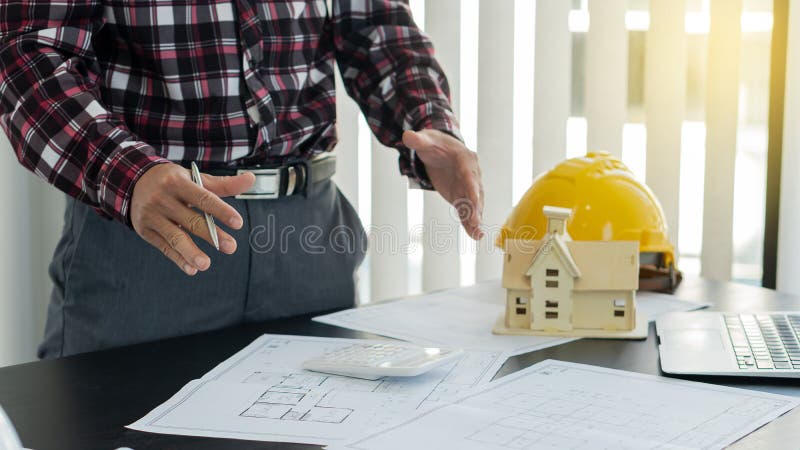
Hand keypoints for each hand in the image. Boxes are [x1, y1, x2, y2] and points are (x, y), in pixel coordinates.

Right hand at [130, 163, 254, 274]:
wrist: (133, 181)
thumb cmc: (174, 182)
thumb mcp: (195, 178)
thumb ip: (223, 184)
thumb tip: (251, 180)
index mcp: (178, 182)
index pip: (203, 198)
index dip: (221, 211)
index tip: (238, 223)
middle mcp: (162, 199)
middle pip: (191, 220)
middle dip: (212, 235)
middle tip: (231, 247)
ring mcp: (152, 215)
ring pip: (175, 236)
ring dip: (191, 252)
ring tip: (206, 264)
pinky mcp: (145, 230)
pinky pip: (164, 247)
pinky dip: (178, 259)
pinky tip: (192, 269)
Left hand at [402, 129, 483, 238]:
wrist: (440, 150)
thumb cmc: (434, 143)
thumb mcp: (425, 140)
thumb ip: (417, 140)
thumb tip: (406, 136)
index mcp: (465, 159)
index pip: (469, 174)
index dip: (471, 186)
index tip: (474, 198)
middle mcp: (471, 174)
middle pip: (475, 192)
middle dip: (476, 207)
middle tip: (476, 222)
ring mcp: (467, 187)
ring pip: (473, 204)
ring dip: (475, 218)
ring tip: (477, 234)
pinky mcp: (461, 196)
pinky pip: (466, 210)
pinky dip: (470, 222)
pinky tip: (474, 235)